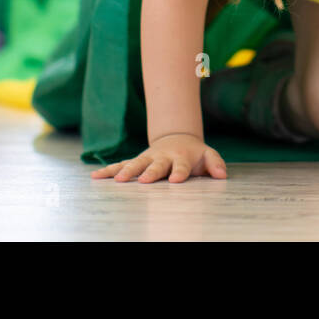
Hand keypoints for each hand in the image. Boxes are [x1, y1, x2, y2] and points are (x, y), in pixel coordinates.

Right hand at [92, 133, 226, 183]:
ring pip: (135, 164)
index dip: (179, 173)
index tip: (175, 181)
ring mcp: (147, 159)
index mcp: (181, 158)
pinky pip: (121, 165)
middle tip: (142, 180)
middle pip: (155, 166)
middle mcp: (162, 158)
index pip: (181, 167)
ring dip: (126, 172)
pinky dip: (108, 170)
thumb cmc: (194, 153)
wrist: (177, 138)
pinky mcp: (136, 161)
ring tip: (116, 180)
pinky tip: (96, 177)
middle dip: (149, 173)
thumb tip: (222, 175)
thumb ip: (215, 164)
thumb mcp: (208, 155)